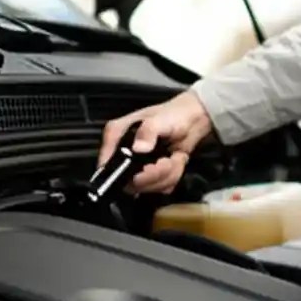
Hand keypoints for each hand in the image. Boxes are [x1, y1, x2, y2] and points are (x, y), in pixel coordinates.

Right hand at [98, 90, 214, 193]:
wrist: (194, 119)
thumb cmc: (174, 114)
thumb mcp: (159, 119)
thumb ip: (148, 132)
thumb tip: (138, 148)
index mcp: (118, 136)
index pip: (105, 161)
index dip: (120, 173)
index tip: (140, 172)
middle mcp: (125, 153)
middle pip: (128, 181)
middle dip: (151, 176)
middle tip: (165, 162)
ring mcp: (139, 166)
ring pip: (147, 186)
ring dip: (166, 175)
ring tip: (173, 158)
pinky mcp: (153, 174)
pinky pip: (160, 187)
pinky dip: (173, 177)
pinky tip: (175, 162)